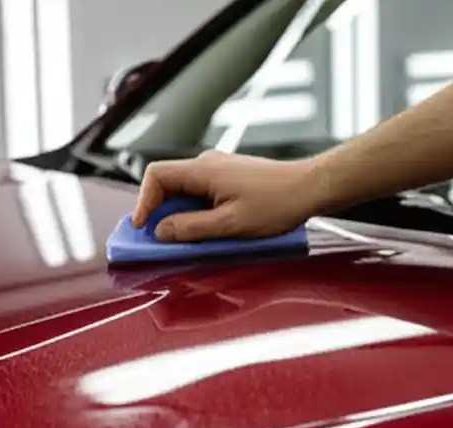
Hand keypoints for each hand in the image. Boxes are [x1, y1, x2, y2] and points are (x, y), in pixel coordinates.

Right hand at [132, 151, 326, 241]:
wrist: (310, 187)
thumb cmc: (277, 203)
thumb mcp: (230, 224)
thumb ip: (191, 228)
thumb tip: (161, 232)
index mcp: (203, 170)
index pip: (156, 176)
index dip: (143, 202)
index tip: (142, 227)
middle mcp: (207, 164)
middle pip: (167, 184)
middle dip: (159, 212)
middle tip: (160, 239)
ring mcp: (218, 169)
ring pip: (183, 190)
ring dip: (179, 214)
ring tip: (186, 238)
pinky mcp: (228, 177)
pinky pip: (199, 193)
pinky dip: (194, 211)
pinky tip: (207, 229)